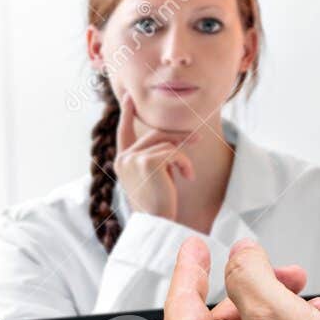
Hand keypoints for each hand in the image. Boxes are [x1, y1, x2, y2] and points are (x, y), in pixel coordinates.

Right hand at [113, 88, 195, 220]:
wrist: (158, 223)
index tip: (129, 97)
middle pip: (155, 134)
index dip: (127, 114)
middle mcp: (123, 158)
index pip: (123, 132)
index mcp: (122, 161)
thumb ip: (155, 156)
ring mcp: (132, 159)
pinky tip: (187, 177)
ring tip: (187, 173)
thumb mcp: (154, 175)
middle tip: (198, 139)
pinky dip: (185, 164)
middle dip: (178, 136)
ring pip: (166, 141)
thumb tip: (175, 138)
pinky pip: (173, 152)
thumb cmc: (160, 203)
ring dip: (182, 155)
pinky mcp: (147, 161)